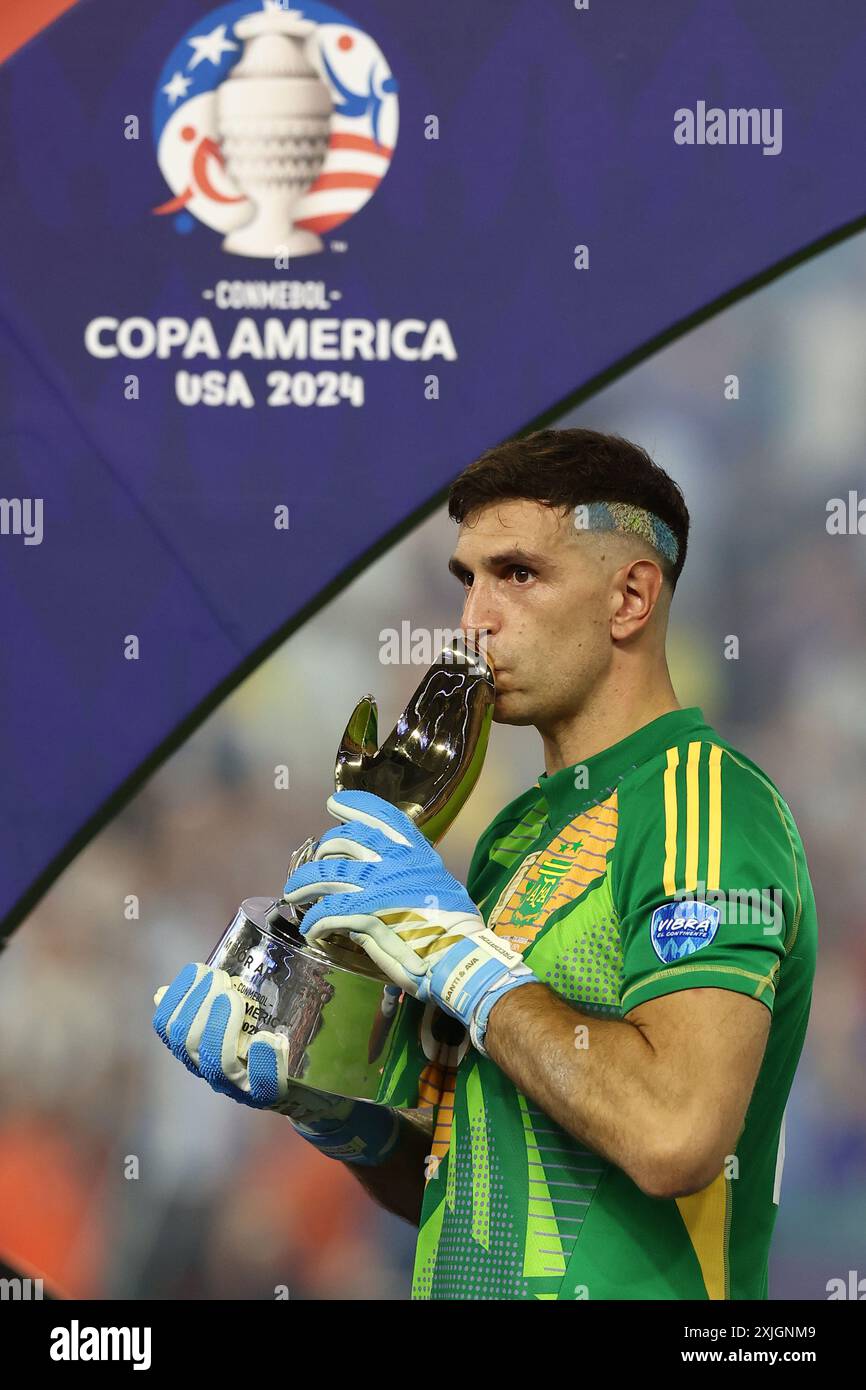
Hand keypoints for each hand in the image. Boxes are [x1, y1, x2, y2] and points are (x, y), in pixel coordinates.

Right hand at [152, 962, 398, 1163]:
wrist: (318, 1083)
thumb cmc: (279, 1034)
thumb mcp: (253, 1008)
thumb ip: (230, 989)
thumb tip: (202, 965)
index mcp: (200, 1044)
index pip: (167, 1026)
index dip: (176, 997)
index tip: (201, 968)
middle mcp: (213, 1069)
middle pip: (187, 1044)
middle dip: (200, 1006)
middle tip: (222, 980)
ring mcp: (240, 1086)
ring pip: (216, 1065)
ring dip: (222, 1027)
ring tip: (236, 999)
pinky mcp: (272, 1097)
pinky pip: (261, 1086)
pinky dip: (263, 1061)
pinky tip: (271, 1040)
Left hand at [282, 791, 537, 1053]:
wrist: (460, 957)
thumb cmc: (452, 929)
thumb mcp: (436, 886)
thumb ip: (405, 878)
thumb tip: (367, 889)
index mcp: (415, 853)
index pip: (382, 816)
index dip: (355, 806)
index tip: (334, 804)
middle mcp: (395, 862)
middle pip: (343, 841)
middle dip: (321, 852)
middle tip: (314, 866)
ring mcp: (379, 886)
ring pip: (327, 875)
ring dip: (304, 884)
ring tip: (293, 893)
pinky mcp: (367, 915)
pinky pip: (329, 913)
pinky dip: (315, 922)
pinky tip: (311, 931)